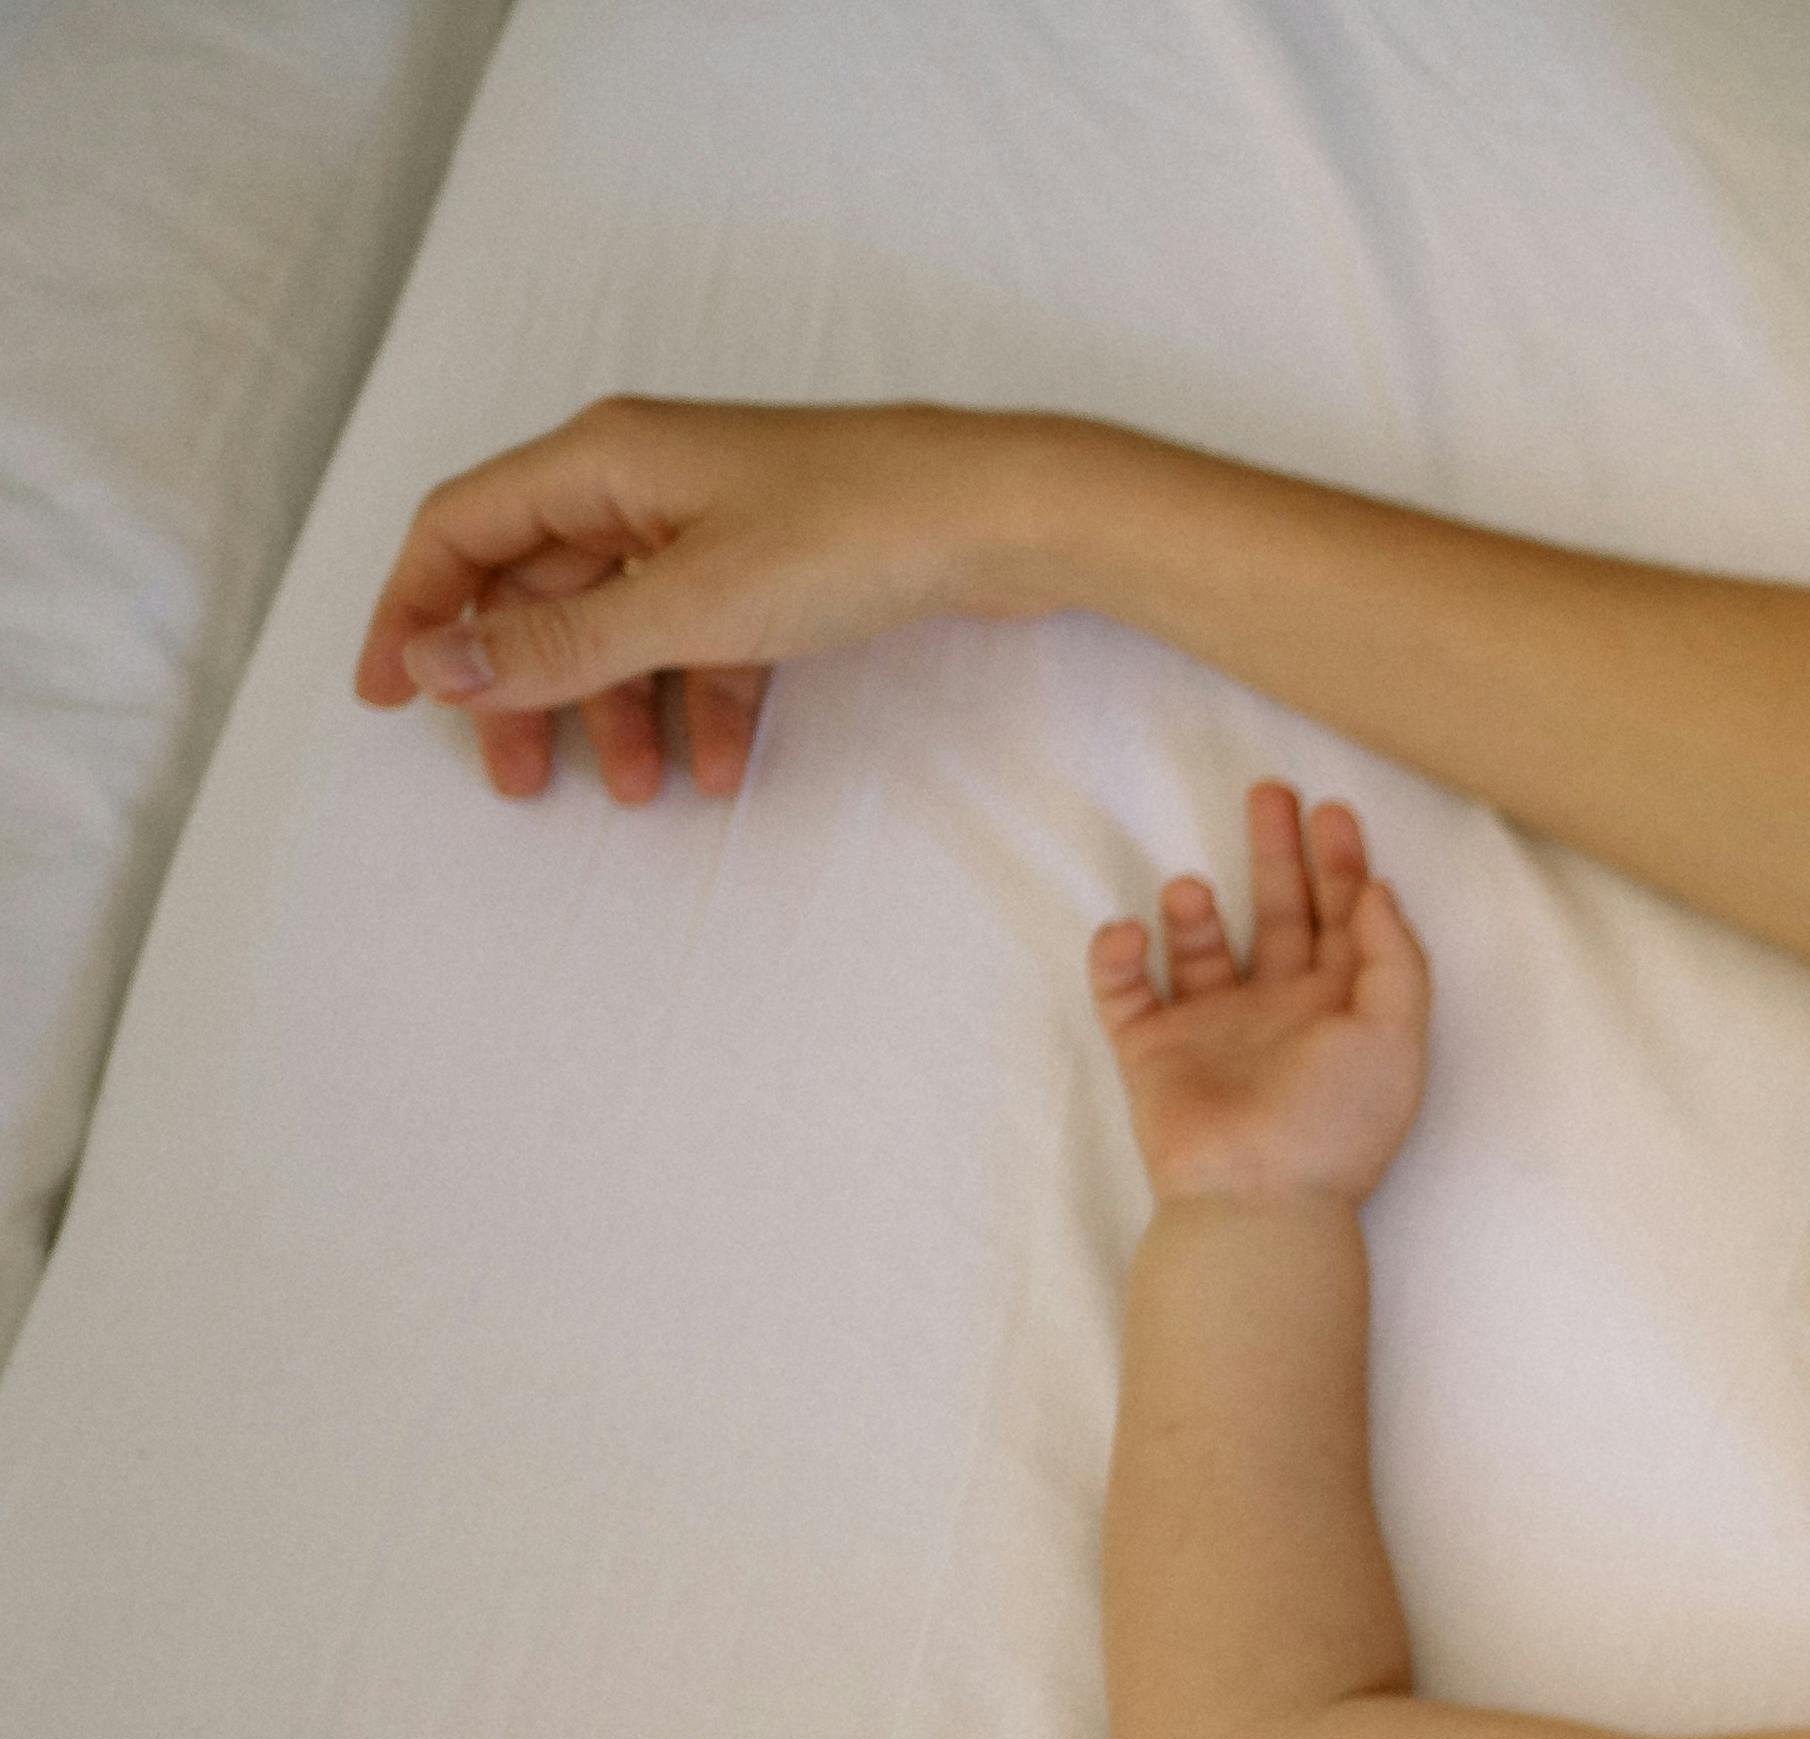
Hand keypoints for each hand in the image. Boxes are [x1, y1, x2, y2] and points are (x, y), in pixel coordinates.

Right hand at [353, 399, 1028, 803]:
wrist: (1007, 515)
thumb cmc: (854, 530)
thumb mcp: (688, 600)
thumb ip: (561, 641)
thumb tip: (438, 663)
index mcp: (599, 460)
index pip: (460, 528)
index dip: (413, 610)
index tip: (388, 697)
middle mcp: (643, 479)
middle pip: (540, 587)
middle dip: (524, 686)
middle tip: (515, 781)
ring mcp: (713, 521)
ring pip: (626, 623)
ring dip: (618, 708)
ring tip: (631, 792)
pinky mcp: (779, 563)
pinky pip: (707, 636)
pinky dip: (704, 700)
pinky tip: (724, 769)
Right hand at [1093, 785, 1433, 1210]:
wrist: (1258, 1195)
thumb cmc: (1335, 1121)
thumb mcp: (1395, 1034)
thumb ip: (1393, 957)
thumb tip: (1378, 890)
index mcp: (1340, 1009)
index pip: (1344, 921)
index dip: (1342, 865)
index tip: (1334, 812)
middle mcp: (1278, 1013)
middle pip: (1278, 914)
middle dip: (1276, 854)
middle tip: (1270, 792)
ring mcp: (1213, 1030)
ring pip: (1201, 947)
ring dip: (1194, 911)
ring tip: (1195, 891)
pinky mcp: (1154, 1050)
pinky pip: (1123, 990)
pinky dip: (1118, 955)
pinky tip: (1135, 932)